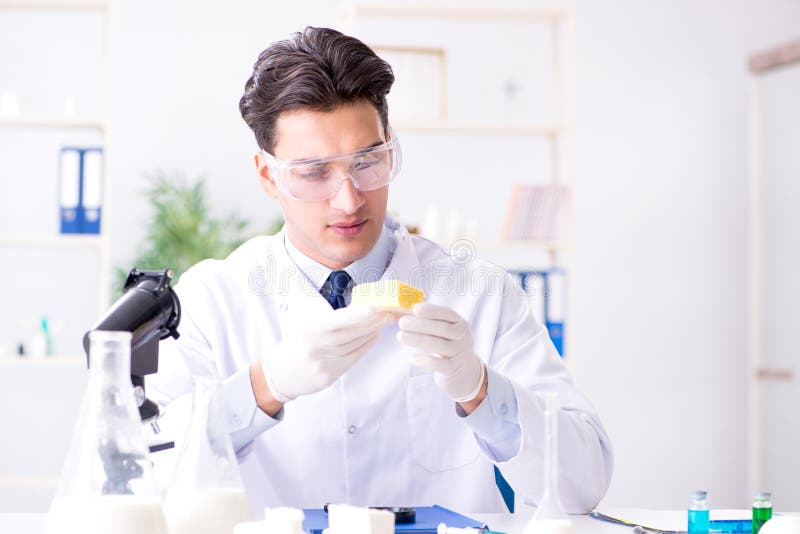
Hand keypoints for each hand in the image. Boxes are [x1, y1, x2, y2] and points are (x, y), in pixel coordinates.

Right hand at [262, 304, 388, 402]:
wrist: (280, 374)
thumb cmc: (296, 343)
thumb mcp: (305, 325)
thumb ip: (328, 318)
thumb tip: (358, 306)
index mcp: (308, 331)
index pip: (336, 322)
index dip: (355, 315)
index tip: (373, 307)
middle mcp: (316, 348)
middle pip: (351, 334)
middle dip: (373, 322)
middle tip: (389, 311)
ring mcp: (323, 364)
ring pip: (355, 346)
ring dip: (373, 332)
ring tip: (384, 320)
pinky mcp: (330, 377)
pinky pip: (354, 358)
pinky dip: (366, 345)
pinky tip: (374, 336)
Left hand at [396, 303, 485, 403]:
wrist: (465, 370)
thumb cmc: (447, 345)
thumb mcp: (444, 331)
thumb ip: (429, 322)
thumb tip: (404, 313)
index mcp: (460, 323)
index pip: (448, 313)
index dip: (432, 310)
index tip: (415, 309)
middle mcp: (462, 337)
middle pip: (443, 329)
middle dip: (421, 325)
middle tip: (402, 322)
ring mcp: (459, 353)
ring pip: (440, 345)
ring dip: (418, 340)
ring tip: (400, 336)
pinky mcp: (453, 369)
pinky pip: (439, 364)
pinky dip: (424, 361)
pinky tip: (411, 358)